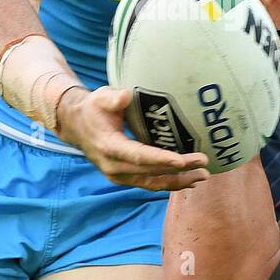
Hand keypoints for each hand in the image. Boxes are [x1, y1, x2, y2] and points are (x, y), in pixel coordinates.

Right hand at [58, 85, 208, 190]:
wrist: (76, 126)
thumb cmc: (93, 108)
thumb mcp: (100, 97)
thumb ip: (113, 98)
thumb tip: (126, 95)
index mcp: (109, 146)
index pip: (138, 155)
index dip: (161, 159)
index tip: (182, 160)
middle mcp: (114, 167)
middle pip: (151, 172)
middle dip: (179, 170)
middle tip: (203, 164)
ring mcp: (119, 175)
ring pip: (152, 183)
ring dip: (178, 181)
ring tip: (202, 176)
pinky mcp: (125, 178)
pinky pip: (149, 183)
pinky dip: (169, 183)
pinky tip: (188, 181)